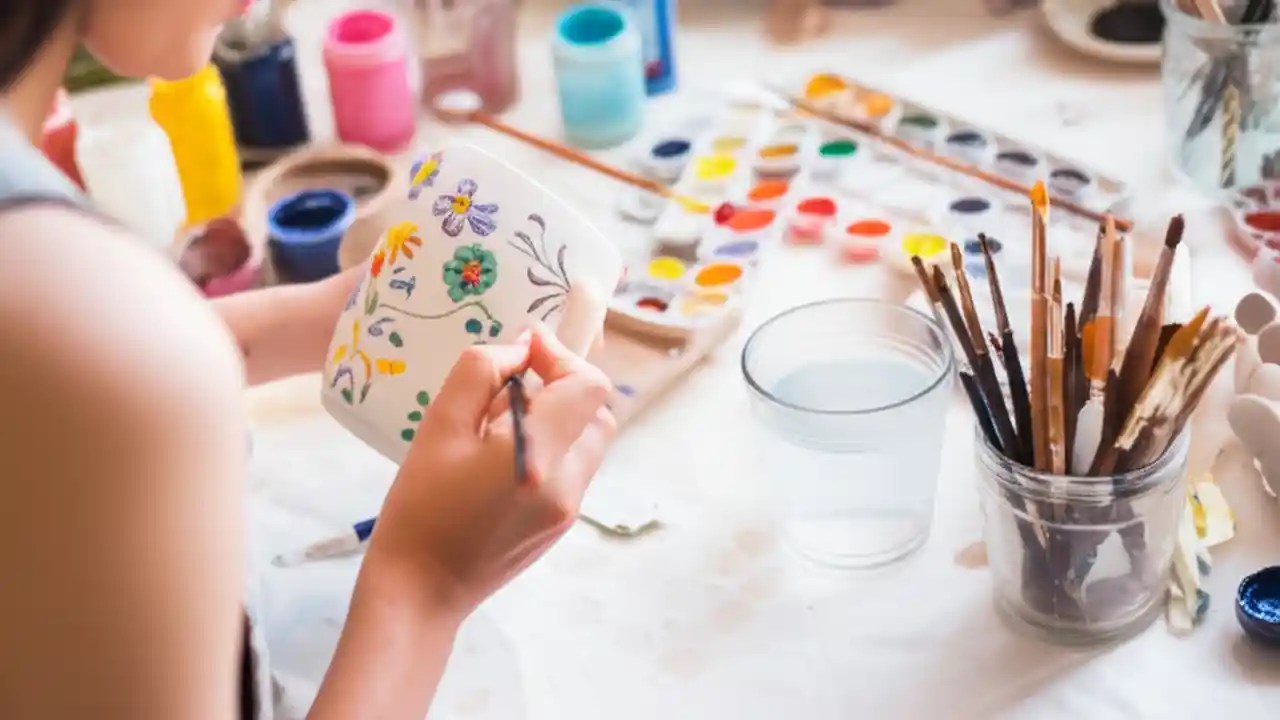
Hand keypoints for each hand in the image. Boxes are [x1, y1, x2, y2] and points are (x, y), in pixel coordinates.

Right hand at [369, 325, 615, 617]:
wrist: (420, 589)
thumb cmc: (419, 506)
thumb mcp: (438, 426)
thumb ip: (482, 372)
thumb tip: (523, 348)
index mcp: (537, 456)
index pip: (588, 385)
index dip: (561, 355)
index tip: (525, 348)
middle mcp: (567, 483)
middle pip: (596, 409)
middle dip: (562, 386)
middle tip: (509, 391)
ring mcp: (570, 507)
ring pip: (588, 438)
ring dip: (559, 416)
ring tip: (501, 427)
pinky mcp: (563, 523)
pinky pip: (574, 466)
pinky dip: (553, 446)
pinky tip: (503, 460)